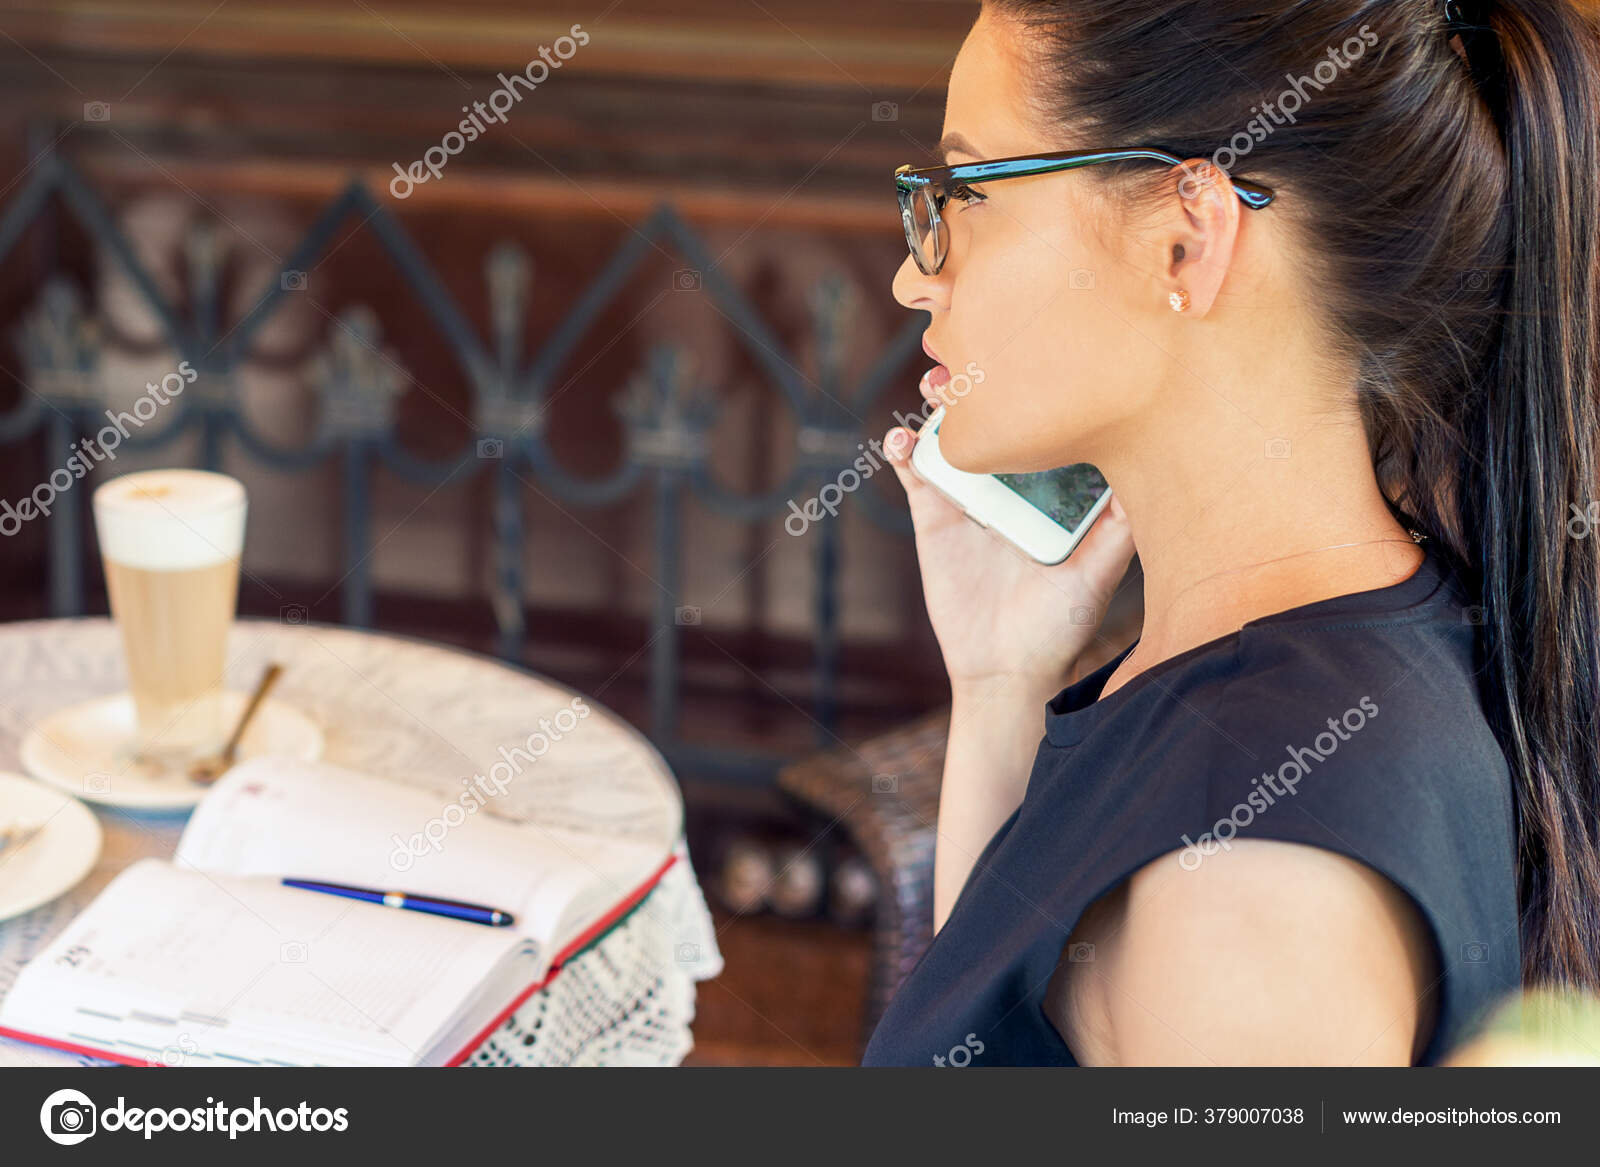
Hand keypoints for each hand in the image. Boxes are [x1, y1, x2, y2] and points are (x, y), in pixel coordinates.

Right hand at [885, 390, 1136, 700]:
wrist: (1006, 670)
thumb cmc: (1061, 624)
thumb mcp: (1100, 573)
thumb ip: (1120, 528)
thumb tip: (1147, 472)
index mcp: (1057, 487)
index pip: (1048, 426)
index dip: (1040, 390)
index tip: (1035, 358)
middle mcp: (1016, 484)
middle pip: (997, 421)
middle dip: (984, 385)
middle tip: (975, 360)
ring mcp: (974, 496)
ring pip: (954, 438)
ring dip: (939, 406)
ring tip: (933, 389)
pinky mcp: (936, 517)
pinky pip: (917, 475)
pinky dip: (904, 452)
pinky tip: (902, 443)